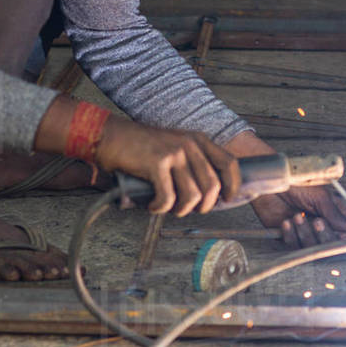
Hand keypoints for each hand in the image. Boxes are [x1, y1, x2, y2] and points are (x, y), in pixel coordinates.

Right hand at [94, 118, 240, 216]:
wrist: (112, 137)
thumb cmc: (142, 147)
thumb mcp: (175, 145)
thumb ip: (193, 162)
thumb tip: (209, 193)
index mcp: (198, 140)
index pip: (230, 163)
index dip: (233, 185)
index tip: (227, 199)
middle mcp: (189, 144)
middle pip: (212, 185)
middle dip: (204, 205)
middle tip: (191, 210)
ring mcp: (174, 153)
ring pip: (192, 195)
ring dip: (181, 209)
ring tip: (169, 208)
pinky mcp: (157, 163)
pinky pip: (168, 198)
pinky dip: (160, 208)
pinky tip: (152, 205)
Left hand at [252, 186, 345, 248]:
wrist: (270, 183)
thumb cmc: (297, 183)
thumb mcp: (320, 196)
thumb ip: (335, 214)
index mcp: (332, 216)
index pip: (345, 236)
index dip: (343, 238)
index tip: (340, 234)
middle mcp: (320, 227)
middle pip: (329, 246)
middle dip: (323, 235)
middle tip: (317, 221)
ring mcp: (304, 233)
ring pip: (311, 248)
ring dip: (305, 233)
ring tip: (296, 215)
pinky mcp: (288, 238)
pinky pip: (293, 247)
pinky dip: (290, 235)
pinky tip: (286, 222)